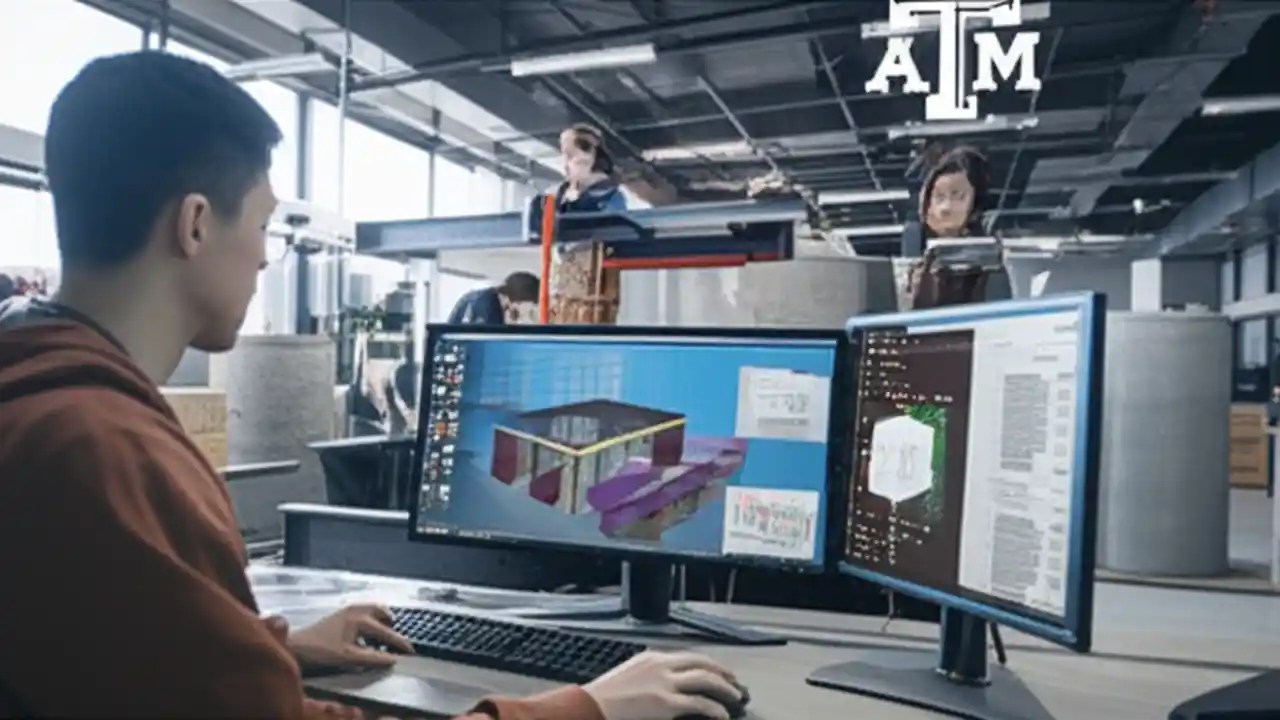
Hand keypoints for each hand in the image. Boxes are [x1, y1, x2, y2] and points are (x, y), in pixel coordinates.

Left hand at [286, 604, 414, 671]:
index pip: (386, 631)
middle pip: (381, 610)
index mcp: (360, 619)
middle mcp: (356, 610)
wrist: (297, 645)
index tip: (411, 650)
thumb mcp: (349, 657)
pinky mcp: (341, 613)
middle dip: (390, 623)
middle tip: (394, 638)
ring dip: (380, 620)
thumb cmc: (323, 651)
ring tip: (381, 635)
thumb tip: (393, 660)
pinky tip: (364, 634)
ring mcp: (347, 610)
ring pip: (372, 609)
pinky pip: (363, 611)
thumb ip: (372, 658)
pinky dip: (370, 619)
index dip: (399, 642)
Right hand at [583, 651, 742, 719]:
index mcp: (653, 658)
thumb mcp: (629, 677)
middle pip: (702, 663)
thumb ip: (650, 676)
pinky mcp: (665, 704)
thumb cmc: (604, 698)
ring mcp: (664, 684)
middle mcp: (662, 666)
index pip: (689, 657)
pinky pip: (699, 703)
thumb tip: (668, 686)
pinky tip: (723, 715)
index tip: (720, 672)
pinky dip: (715, 709)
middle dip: (723, 672)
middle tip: (736, 683)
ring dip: (725, 688)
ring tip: (736, 697)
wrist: (589, 707)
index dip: (709, 665)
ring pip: (706, 679)